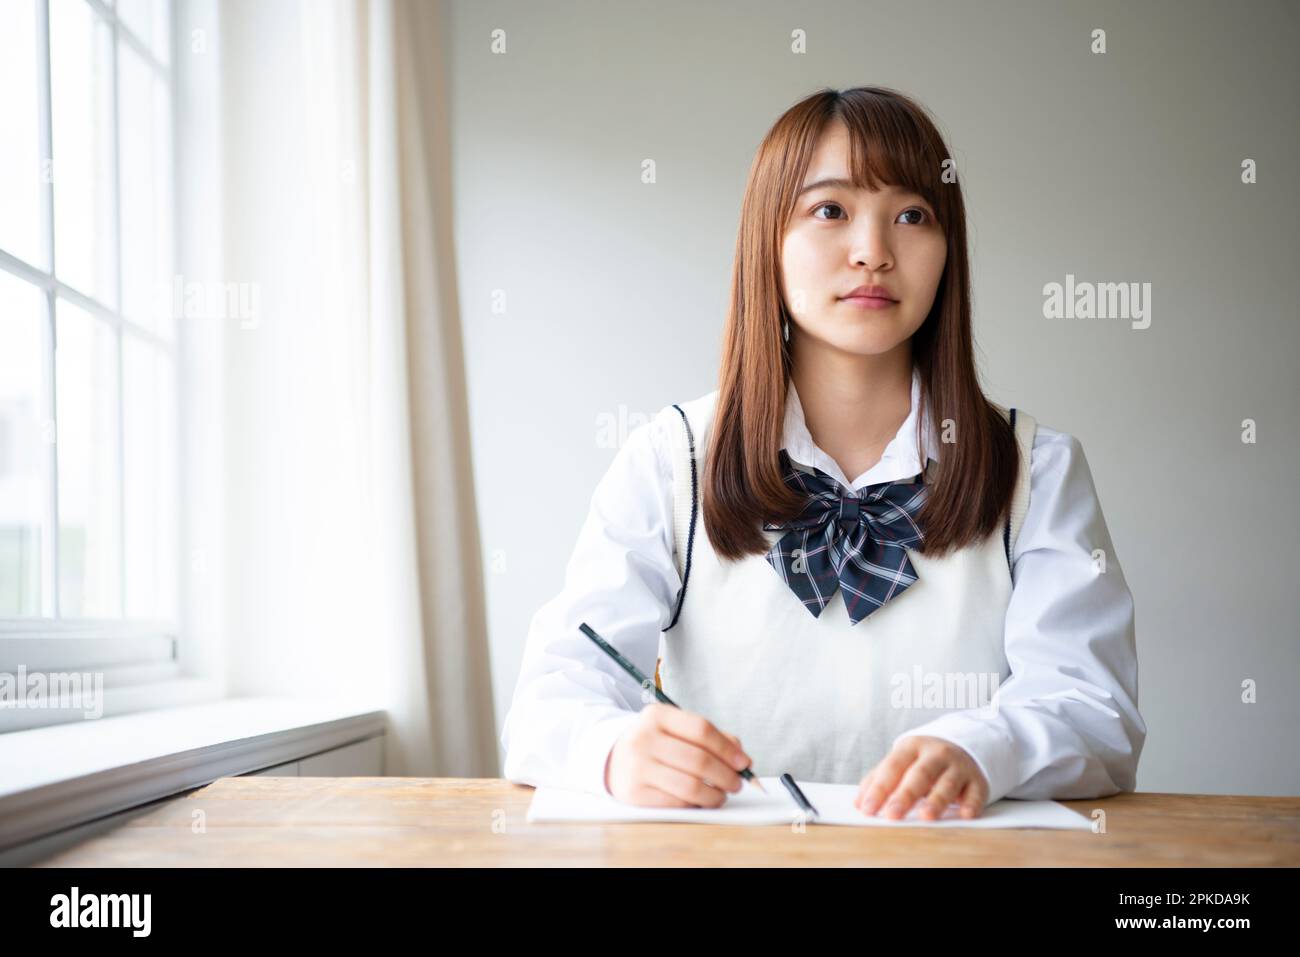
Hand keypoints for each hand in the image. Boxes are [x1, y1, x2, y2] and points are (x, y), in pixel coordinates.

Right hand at [604, 703, 752, 807]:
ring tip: (721, 795)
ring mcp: (637, 767)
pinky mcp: (634, 793)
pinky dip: (695, 805)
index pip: (702, 730)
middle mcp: (644, 738)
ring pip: (690, 786)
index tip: (744, 763)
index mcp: (657, 715)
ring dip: (715, 795)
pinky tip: (700, 801)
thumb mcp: (676, 729)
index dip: (728, 748)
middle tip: (737, 783)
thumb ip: (710, 737)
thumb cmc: (655, 743)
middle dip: (726, 775)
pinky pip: (676, 803)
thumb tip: (741, 757)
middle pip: (699, 760)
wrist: (613, 759)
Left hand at [854, 735, 988, 820]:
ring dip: (937, 800)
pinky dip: (971, 803)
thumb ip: (879, 779)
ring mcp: (959, 766)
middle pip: (920, 774)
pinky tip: (964, 814)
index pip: (892, 766)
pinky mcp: (977, 780)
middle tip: (893, 814)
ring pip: (948, 782)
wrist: (963, 745)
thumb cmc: (924, 760)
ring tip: (926, 815)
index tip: (868, 809)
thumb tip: (860, 803)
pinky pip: (976, 792)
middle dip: (905, 795)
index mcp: (912, 747)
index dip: (879, 788)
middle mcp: (936, 754)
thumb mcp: (902, 760)